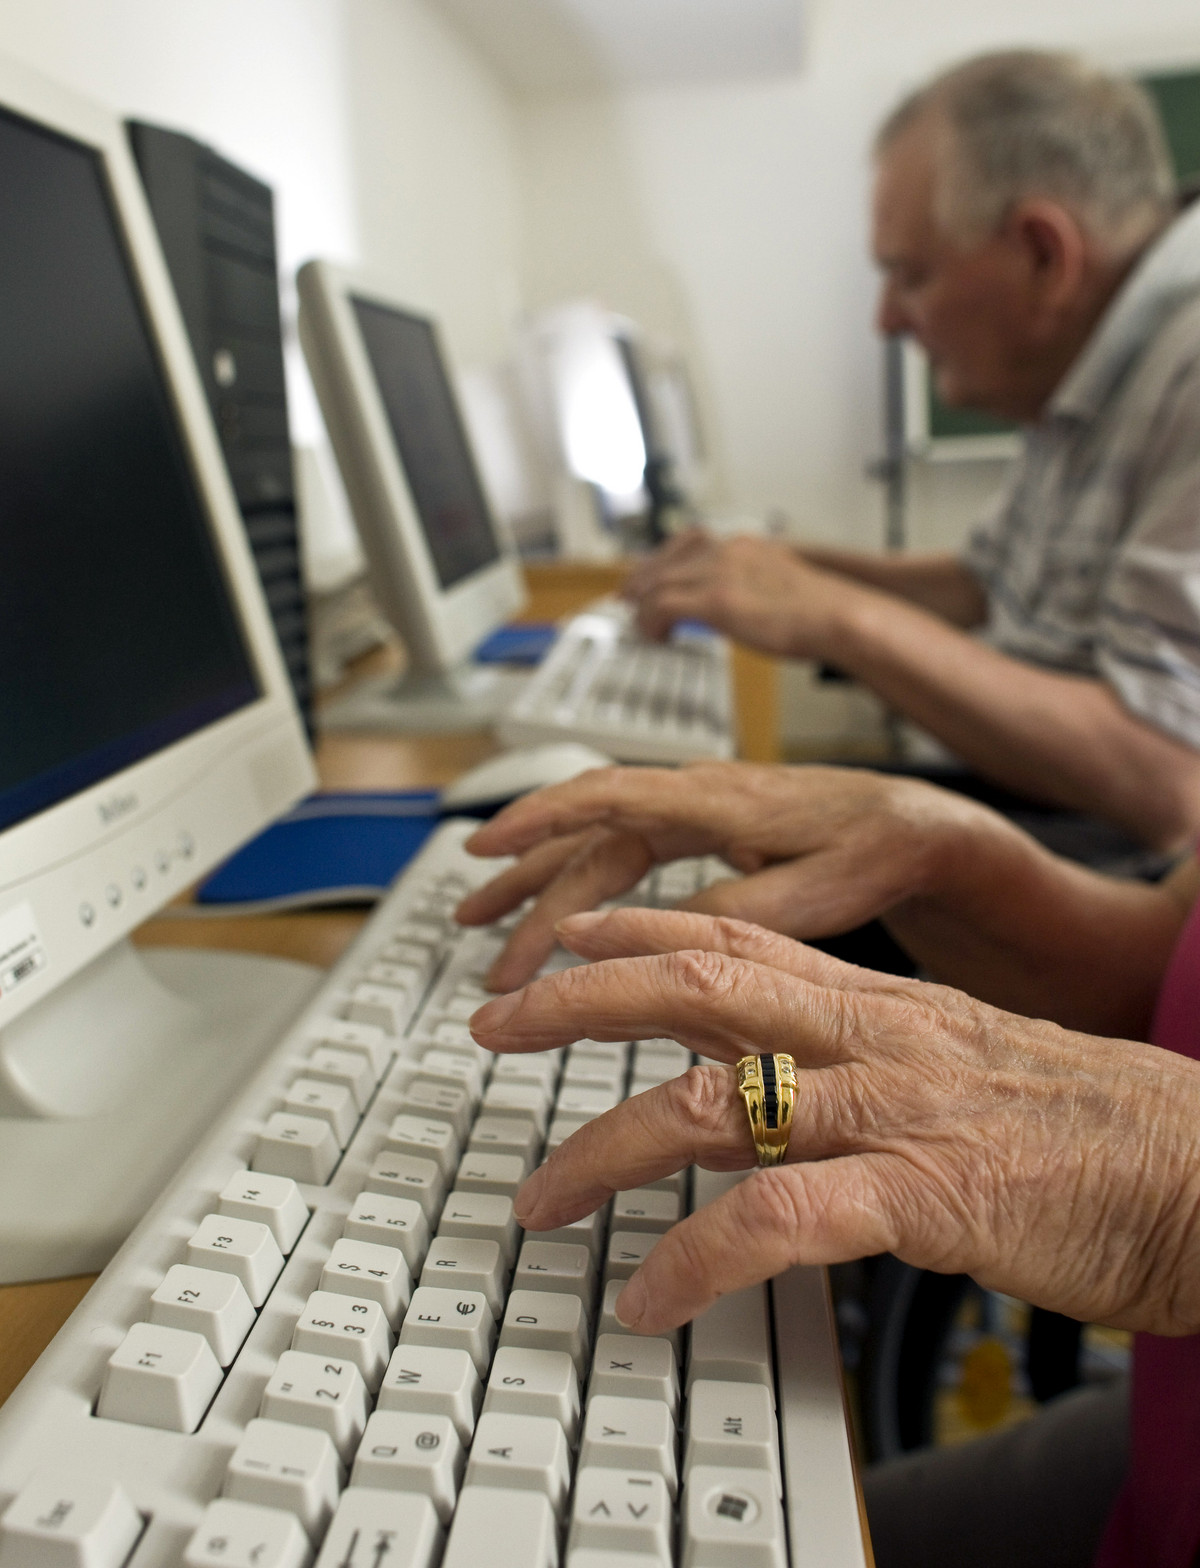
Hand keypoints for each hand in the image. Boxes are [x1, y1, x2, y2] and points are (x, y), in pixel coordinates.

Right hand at [456, 762, 1001, 991]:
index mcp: (713, 801)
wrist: (920, 826)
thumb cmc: (875, 847)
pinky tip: (566, 913)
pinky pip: (627, 854)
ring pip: (600, 845)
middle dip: (526, 885)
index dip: (535, 820)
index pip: (603, 796)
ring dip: (545, 885)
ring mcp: (698, 814)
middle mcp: (694, 798)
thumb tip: (654, 932)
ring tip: (489, 927)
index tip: (480, 846)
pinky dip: (587, 882)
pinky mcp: (707, 834)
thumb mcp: (813, 891)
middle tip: (476, 940)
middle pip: (587, 836)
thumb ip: (734, 907)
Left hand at [470, 907, 1199, 1337]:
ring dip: (601, 1148)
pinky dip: (697, 1258)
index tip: (568, 933)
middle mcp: (877, 1037)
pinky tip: (651, 1298)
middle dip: (579, 997)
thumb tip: (772, 1102)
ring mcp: (896, 1108)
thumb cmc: (1101, 1133)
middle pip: (696, 984)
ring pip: (710, 1099)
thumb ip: (865, 1072)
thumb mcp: (968, 1071)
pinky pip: (777, 1219)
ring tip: (537, 1200)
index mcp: (887, 1005)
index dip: (641, 929)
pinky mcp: (926, 1192)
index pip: (738, 938)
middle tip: (495, 1020)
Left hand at [623, 530, 870, 654]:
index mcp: (744, 545)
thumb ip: (755, 588)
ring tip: (639, 625)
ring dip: (643, 606)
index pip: (687, 543)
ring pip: (658, 583)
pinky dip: (651, 622)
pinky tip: (656, 638)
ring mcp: (720, 573)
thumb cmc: (822, 612)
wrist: (839, 617)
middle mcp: (728, 550)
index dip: (661, 562)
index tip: (649, 579)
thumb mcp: (781, 587)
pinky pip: (662, 606)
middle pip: (665, 560)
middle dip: (641, 581)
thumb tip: (740, 608)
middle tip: (627, 601)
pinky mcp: (716, 599)